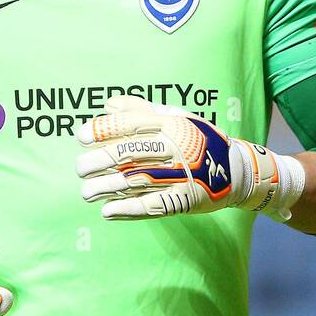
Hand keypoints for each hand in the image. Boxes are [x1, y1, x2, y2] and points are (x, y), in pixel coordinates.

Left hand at [74, 95, 304, 220]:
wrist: (237, 170)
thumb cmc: (199, 140)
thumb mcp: (176, 117)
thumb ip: (141, 110)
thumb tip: (108, 104)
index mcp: (172, 124)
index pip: (131, 124)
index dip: (103, 129)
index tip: (80, 136)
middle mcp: (176, 147)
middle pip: (129, 154)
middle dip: (99, 161)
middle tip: (79, 168)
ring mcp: (182, 174)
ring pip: (136, 180)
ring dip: (107, 188)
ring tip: (86, 192)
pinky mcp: (186, 199)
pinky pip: (153, 205)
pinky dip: (128, 210)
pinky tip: (107, 211)